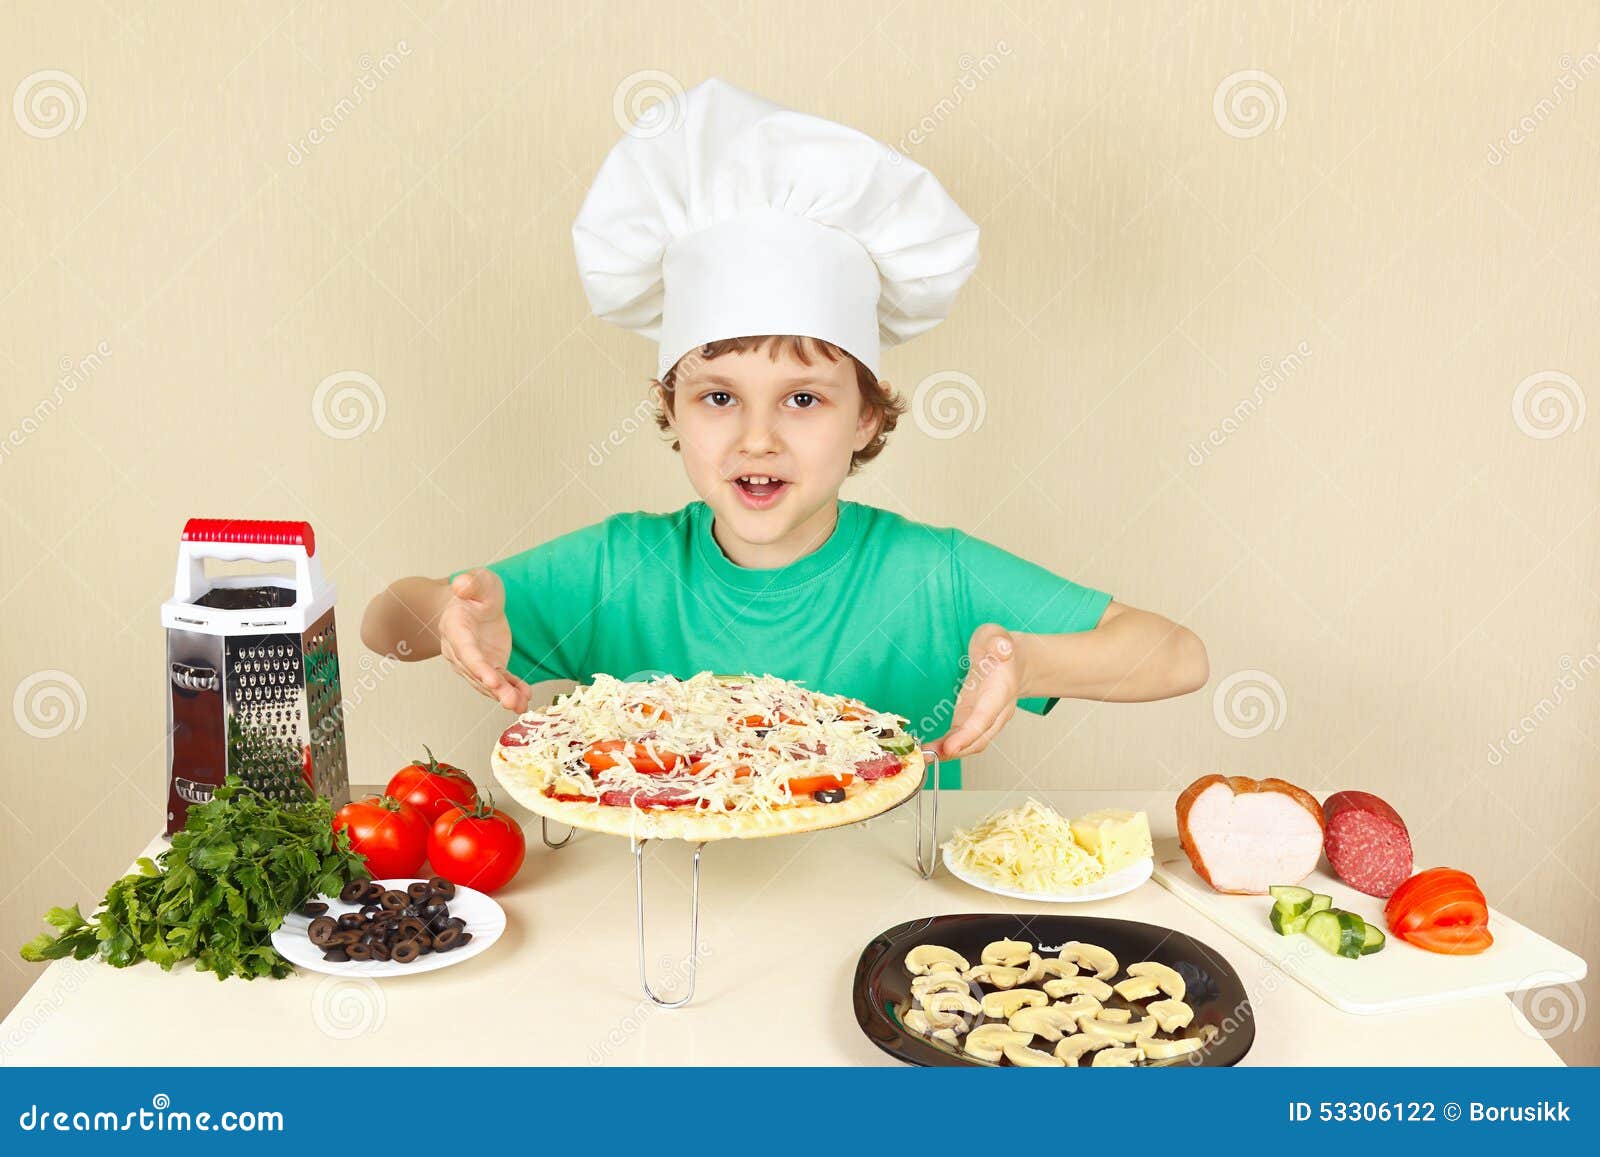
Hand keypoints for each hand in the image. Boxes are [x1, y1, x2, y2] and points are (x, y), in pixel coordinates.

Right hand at [438, 569, 530, 711]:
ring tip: (520, 706)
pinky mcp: (490, 664)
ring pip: (487, 682)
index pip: (466, 651)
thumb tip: (460, 584)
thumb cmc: (476, 591)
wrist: (475, 602)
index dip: (478, 667)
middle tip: (510, 702)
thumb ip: (471, 583)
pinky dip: (513, 689)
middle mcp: (460, 650)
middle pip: (476, 672)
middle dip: (493, 689)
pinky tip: (525, 697)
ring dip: (504, 695)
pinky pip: (500, 680)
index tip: (491, 681)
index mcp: (455, 628)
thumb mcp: (478, 581)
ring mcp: (475, 660)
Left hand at [934, 624, 1021, 759]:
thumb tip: (1002, 648)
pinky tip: (929, 750)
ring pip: (973, 743)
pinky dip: (947, 747)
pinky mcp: (973, 720)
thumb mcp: (996, 635)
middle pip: (980, 737)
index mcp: (1002, 690)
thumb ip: (998, 640)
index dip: (969, 734)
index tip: (951, 747)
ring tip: (924, 756)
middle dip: (956, 750)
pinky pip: (963, 739)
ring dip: (949, 753)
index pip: (986, 716)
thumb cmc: (999, 646)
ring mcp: (986, 719)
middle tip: (928, 756)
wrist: (1012, 661)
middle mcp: (997, 710)